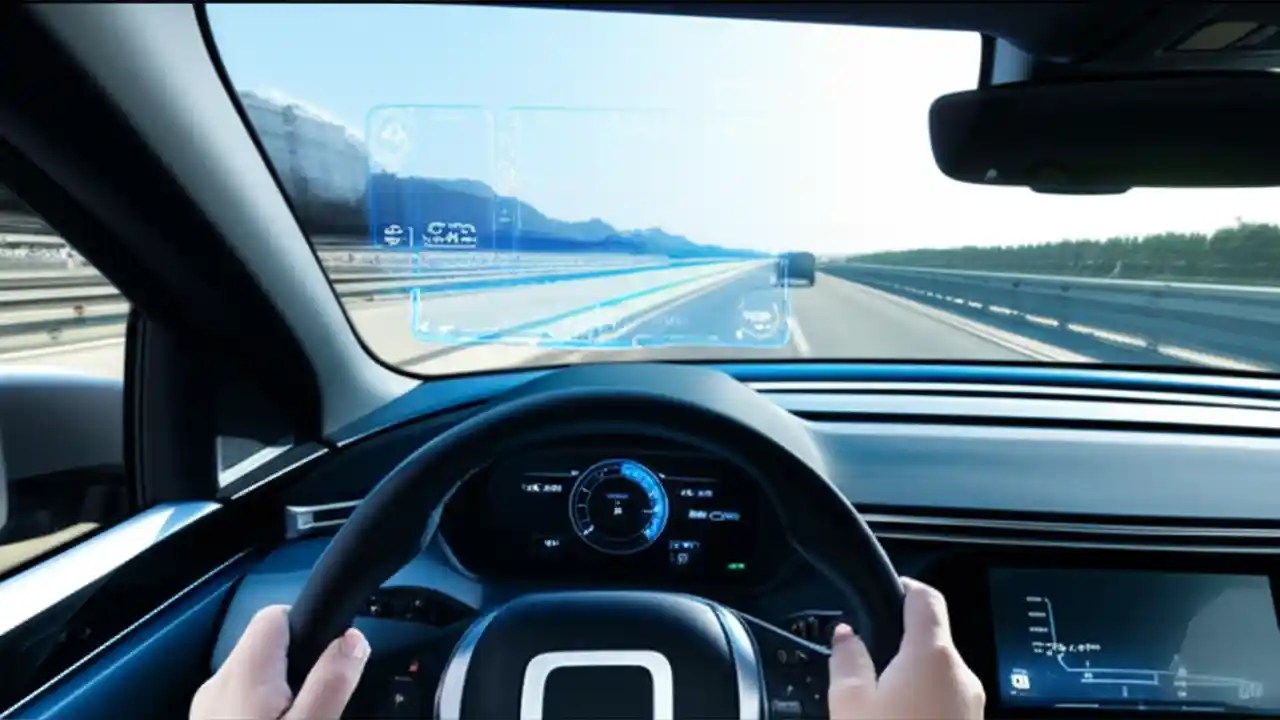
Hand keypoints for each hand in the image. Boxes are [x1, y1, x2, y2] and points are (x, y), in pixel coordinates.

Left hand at [190, 605, 369, 719]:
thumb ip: (331, 682)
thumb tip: (353, 639)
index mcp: (244, 673)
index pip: (274, 615)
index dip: (308, 625)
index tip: (329, 656)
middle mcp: (218, 682)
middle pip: (267, 648)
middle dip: (299, 665)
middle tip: (318, 703)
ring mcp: (206, 708)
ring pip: (254, 678)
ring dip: (281, 691)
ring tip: (299, 719)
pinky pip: (239, 702)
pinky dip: (261, 710)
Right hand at [828, 577, 984, 718]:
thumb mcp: (850, 704)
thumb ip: (847, 660)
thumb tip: (845, 636)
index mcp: (932, 656)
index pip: (926, 598)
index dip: (905, 587)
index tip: (889, 590)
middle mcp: (962, 675)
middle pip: (929, 640)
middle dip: (898, 648)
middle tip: (867, 668)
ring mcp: (972, 703)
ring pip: (937, 674)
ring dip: (910, 680)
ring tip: (881, 706)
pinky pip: (946, 700)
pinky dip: (923, 703)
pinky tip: (900, 719)